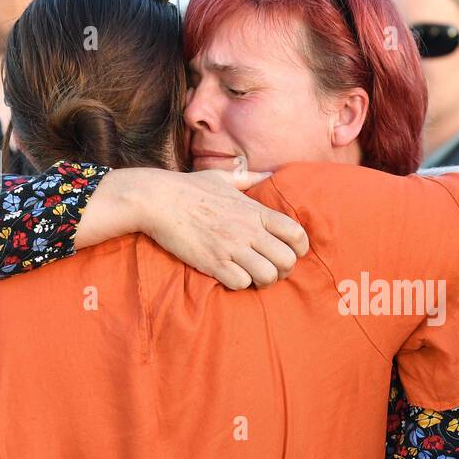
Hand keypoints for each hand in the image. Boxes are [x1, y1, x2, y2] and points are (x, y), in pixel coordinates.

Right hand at [129, 168, 309, 289]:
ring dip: (264, 281)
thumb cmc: (189, 188)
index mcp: (255, 211)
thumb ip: (249, 178)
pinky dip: (240, 284)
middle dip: (284, 270)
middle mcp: (248, 229)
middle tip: (272, 270)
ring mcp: (231, 247)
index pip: (296, 233)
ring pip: (268, 276)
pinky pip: (241, 283)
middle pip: (288, 260)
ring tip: (253, 277)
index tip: (290, 253)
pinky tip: (231, 276)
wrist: (157, 199)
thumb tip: (269, 173)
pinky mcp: (213, 262)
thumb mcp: (223, 178)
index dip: (300, 249)